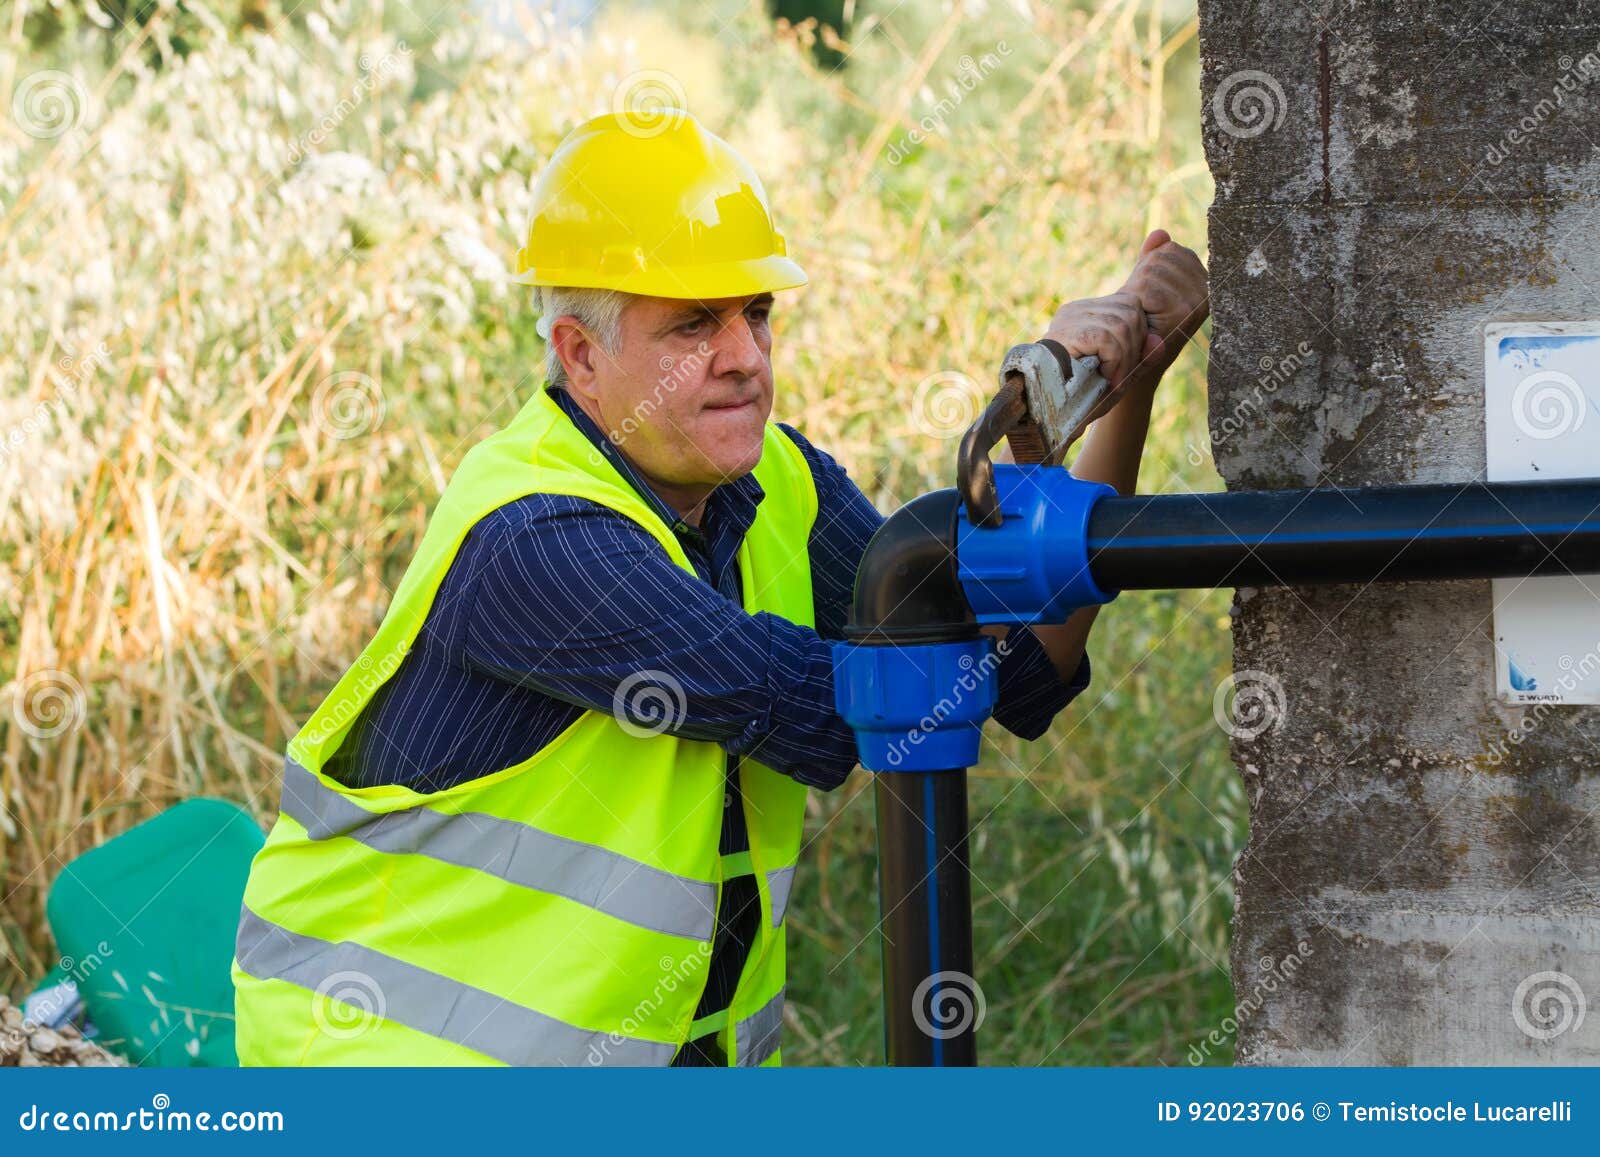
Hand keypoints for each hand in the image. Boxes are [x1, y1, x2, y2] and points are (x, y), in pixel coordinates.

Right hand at [1040, 289, 1149, 392]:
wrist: (1045, 418)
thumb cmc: (1078, 399)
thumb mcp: (1118, 377)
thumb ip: (1141, 359)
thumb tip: (1158, 341)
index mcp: (1084, 313)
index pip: (1129, 303)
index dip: (1139, 334)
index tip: (1125, 365)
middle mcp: (1074, 311)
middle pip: (1130, 310)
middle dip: (1135, 346)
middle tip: (1120, 375)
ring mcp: (1068, 320)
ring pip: (1122, 323)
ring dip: (1125, 357)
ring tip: (1112, 379)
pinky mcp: (1066, 334)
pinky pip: (1108, 338)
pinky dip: (1115, 361)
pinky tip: (1105, 377)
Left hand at [1117, 228, 1208, 377]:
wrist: (1134, 361)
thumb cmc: (1140, 323)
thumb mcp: (1147, 285)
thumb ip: (1153, 258)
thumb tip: (1160, 233)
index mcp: (1203, 280)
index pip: (1169, 249)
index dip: (1148, 267)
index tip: (1149, 294)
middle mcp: (1207, 290)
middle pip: (1162, 256)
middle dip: (1142, 277)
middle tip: (1144, 306)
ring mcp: (1198, 301)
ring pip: (1153, 268)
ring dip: (1137, 288)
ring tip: (1143, 311)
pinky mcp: (1185, 311)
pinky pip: (1148, 283)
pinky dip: (1135, 296)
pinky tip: (1140, 315)